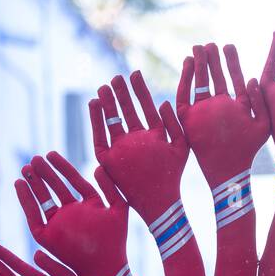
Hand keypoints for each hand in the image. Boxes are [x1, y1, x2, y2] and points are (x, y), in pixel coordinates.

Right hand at [16, 153, 128, 275]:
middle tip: (34, 158)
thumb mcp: (118, 208)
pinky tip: (20, 185)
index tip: (51, 154)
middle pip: (54, 188)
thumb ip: (110, 188)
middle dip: (44, 174)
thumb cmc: (116, 240)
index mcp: (87, 205)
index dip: (62, 168)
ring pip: (42, 199)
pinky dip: (25, 201)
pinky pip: (33, 216)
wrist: (108, 267)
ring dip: (33, 184)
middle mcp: (71, 213)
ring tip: (25, 168)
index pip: (72, 181)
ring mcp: (58, 224)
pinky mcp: (47, 237)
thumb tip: (97, 167)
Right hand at [91, 72, 187, 221]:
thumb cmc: (174, 175)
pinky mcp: (108, 159)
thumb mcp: (180, 146)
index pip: (144, 107)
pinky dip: (96, 121)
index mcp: (153, 134)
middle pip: (126, 111)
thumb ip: (173, 124)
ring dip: (106, 104)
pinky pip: (100, 136)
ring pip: (112, 121)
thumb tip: (163, 102)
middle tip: (116, 78)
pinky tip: (94, 104)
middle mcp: (135, 139)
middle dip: (121, 94)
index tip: (135, 74)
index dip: (139, 91)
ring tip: (103, 87)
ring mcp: (121, 148)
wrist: (160, 201)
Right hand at [177, 43, 269, 188]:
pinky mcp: (189, 117)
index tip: (228, 46)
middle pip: (214, 77)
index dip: (231, 62)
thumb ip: (259, 101)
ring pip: (200, 82)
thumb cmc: (249, 150)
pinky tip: (188, 64)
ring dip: (199, 65)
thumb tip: (252, 78)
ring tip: (198, 49)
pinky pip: (185, 95)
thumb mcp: (261, 124)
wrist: (229, 170)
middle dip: (212, 59)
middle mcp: (219, 105)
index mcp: (237, 105)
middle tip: (210, 43)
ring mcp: (203, 110)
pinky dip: (186, 79)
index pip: (233, 78)